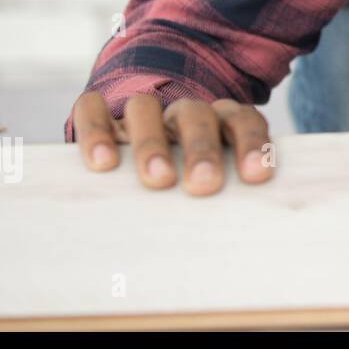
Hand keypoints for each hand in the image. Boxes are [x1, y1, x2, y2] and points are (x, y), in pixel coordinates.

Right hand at [71, 92, 273, 195]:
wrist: (132, 164)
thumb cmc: (187, 188)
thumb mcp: (211, 191)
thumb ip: (227, 201)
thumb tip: (238, 241)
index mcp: (217, 122)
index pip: (242, 120)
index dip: (252, 142)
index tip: (256, 175)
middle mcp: (181, 114)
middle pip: (195, 114)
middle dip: (201, 147)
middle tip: (204, 184)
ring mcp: (140, 115)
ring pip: (144, 108)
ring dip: (152, 142)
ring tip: (158, 179)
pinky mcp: (99, 117)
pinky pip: (92, 108)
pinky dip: (96, 130)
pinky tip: (101, 164)